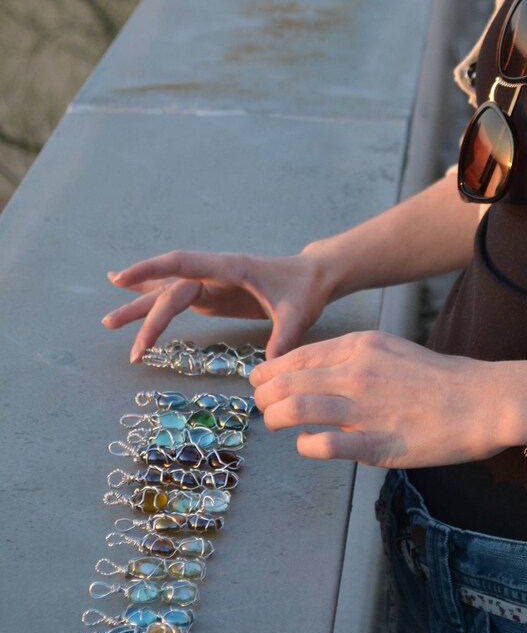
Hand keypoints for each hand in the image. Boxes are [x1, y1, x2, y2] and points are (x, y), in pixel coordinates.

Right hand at [102, 250, 329, 362]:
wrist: (312, 276)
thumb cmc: (305, 290)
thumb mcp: (299, 314)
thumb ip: (284, 338)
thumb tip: (269, 367)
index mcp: (231, 268)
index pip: (185, 265)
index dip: (152, 269)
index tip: (123, 278)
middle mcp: (215, 272)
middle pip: (172, 289)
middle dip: (145, 313)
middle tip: (118, 334)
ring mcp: (211, 282)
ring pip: (168, 292)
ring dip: (139, 305)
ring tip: (108, 321)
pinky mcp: (212, 294)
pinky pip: (177, 296)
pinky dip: (153, 296)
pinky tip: (130, 292)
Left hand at [249, 330, 514, 466]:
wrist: (480, 401)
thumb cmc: (437, 379)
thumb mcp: (390, 350)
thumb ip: (352, 360)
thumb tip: (315, 376)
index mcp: (360, 346)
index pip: (297, 356)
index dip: (270, 371)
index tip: (260, 382)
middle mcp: (356, 372)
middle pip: (287, 381)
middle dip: (264, 395)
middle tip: (261, 406)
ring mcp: (364, 407)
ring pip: (295, 408)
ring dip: (275, 418)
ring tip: (274, 424)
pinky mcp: (375, 442)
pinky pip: (324, 445)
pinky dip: (305, 446)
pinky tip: (307, 445)